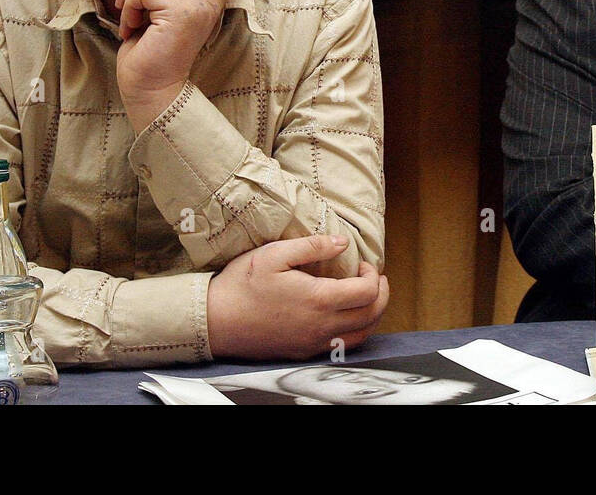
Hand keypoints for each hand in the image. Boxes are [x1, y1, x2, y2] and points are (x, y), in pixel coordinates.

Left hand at [116, 0, 240, 129]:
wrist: (149, 89)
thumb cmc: (149, 54)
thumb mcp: (161, 14)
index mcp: (207, 2)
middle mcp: (208, 2)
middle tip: (130, 11)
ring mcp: (198, 6)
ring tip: (134, 23)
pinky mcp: (182, 12)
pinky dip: (128, 9)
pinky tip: (133, 29)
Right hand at [207, 235, 389, 360]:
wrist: (214, 321)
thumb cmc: (242, 285)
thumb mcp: (275, 254)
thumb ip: (313, 246)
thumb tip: (342, 243)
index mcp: (319, 300)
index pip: (368, 292)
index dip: (373, 275)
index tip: (362, 264)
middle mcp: (321, 326)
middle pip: (372, 315)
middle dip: (381, 294)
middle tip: (375, 278)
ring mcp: (313, 343)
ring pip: (361, 335)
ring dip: (372, 314)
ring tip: (365, 296)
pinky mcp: (304, 352)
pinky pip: (342, 346)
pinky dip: (355, 330)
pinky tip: (345, 315)